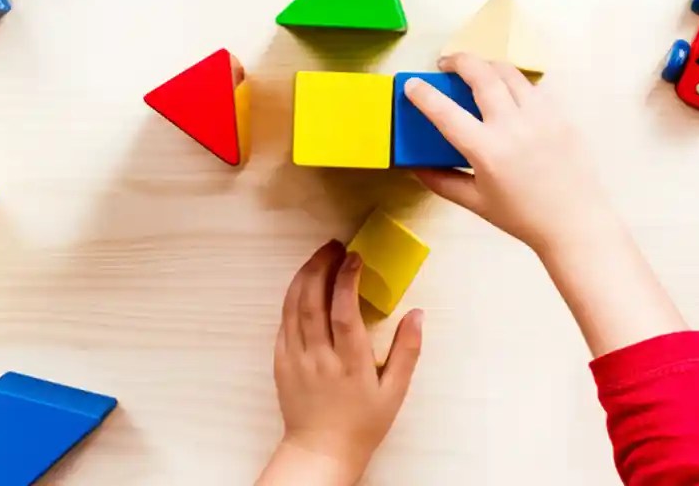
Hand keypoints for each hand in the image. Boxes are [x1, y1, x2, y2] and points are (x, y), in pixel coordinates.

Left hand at [257, 241, 423, 485]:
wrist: (321, 451)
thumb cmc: (363, 423)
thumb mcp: (395, 391)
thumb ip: (408, 351)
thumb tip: (417, 314)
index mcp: (350, 363)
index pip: (343, 311)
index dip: (347, 279)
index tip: (355, 257)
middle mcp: (319, 357)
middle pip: (313, 301)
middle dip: (322, 267)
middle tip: (334, 247)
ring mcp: (295, 359)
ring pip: (293, 307)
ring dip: (304, 276)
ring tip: (319, 257)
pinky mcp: (281, 362)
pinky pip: (283, 322)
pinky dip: (292, 298)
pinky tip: (304, 286)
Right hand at [404, 54, 619, 256]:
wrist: (574, 223)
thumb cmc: (523, 217)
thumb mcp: (476, 202)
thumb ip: (441, 182)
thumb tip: (415, 166)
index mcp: (488, 151)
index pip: (446, 112)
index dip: (423, 95)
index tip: (412, 85)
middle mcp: (514, 127)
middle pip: (481, 75)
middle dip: (459, 61)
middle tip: (446, 63)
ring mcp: (541, 117)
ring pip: (509, 73)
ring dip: (487, 66)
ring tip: (476, 71)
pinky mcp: (561, 116)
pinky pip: (533, 88)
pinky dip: (514, 84)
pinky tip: (508, 94)